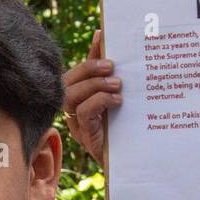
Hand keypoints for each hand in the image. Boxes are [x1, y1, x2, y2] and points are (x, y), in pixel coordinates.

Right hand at [62, 28, 121, 163]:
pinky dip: (100, 101)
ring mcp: (77, 124)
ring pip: (72, 96)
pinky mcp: (85, 136)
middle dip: (89, 68)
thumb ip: (114, 77)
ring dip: (94, 85)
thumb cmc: (125, 129)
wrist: (130, 163)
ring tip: (117, 85)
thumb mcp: (120, 99)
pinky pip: (83, 112)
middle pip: (68, 81)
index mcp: (81, 99)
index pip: (78, 71)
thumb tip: (111, 45)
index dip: (89, 52)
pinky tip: (117, 101)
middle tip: (112, 65)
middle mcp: (74, 110)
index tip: (103, 36)